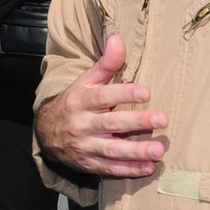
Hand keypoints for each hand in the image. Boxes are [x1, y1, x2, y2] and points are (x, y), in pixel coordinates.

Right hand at [34, 35, 165, 178]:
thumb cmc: (75, 103)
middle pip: (111, 123)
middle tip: (162, 119)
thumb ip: (105, 64)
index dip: (124, 93)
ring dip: (136, 151)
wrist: (47, 133)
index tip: (146, 92)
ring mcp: (85, 146)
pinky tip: (148, 168)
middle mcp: (82, 123)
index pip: (103, 96)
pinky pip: (110, 169)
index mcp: (81, 100)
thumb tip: (118, 38)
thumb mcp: (85, 82)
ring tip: (158, 150)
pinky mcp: (89, 164)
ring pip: (111, 150)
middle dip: (137, 122)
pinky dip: (129, 170)